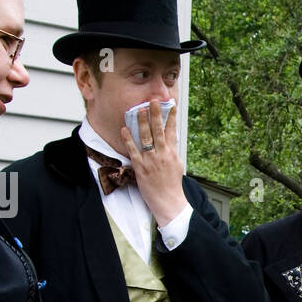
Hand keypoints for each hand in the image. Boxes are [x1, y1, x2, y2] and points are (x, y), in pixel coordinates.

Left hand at [119, 95, 187, 226]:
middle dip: (156, 113)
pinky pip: (133, 151)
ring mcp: (151, 160)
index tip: (170, 104)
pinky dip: (128, 140)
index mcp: (172, 153)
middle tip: (153, 100)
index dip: (171, 117)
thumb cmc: (172, 186)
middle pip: (159, 130)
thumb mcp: (177, 166)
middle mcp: (162, 154)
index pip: (172, 131)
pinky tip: (124, 129)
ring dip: (142, 122)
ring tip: (140, 109)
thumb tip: (171, 141)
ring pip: (147, 137)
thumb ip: (172, 152)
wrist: (169, 201)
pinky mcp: (141, 167)